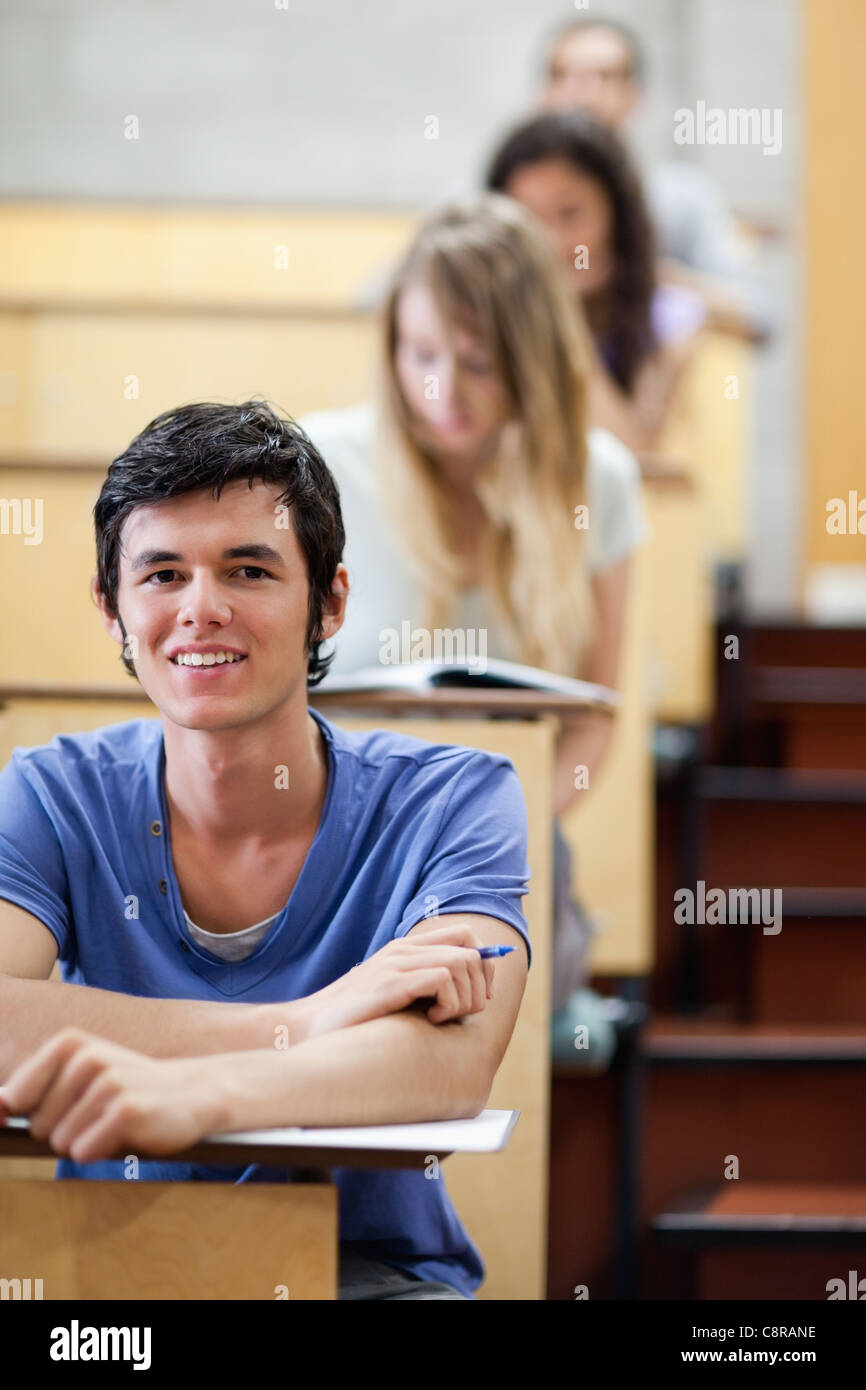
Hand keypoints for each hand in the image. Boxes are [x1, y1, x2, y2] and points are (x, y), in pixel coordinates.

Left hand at [0, 1028, 222, 1161]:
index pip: (16, 1097)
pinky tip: (128, 1133)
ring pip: (61, 1142)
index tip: (64, 1108)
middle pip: (38, 1125)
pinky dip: (102, 1152)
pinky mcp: (126, 1110)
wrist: (193, 1092)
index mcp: (70, 1043)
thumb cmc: (127, 1090)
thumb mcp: (78, 1079)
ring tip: (116, 1122)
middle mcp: (86, 1058)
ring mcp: (108, 1082)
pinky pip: (84, 1152)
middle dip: (66, 1130)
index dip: (37, 1113)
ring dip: (87, 1142)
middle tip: (101, 1114)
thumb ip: (32, 1093)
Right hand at [291, 922, 496, 1043]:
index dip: (485, 964)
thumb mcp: (393, 996)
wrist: (308, 1027)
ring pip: (463, 962)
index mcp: (406, 949)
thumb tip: (472, 995)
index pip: (466, 935)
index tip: (481, 996)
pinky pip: (443, 978)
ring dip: (465, 997)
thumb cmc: (354, 1020)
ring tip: (443, 1017)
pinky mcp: (391, 983)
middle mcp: (404, 950)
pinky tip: (431, 1018)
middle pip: (472, 950)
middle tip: (463, 1013)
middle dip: (480, 986)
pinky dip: (449, 1002)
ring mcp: (396, 963)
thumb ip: (423, 987)